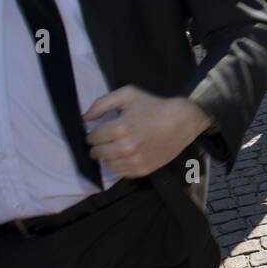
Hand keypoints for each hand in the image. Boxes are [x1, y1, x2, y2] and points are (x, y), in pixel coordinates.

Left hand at [84, 87, 213, 178]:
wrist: (181, 121)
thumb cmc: (154, 106)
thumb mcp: (128, 95)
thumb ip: (102, 104)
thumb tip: (84, 118)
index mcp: (121, 128)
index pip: (92, 137)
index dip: (92, 133)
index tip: (99, 131)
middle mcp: (126, 147)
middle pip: (97, 153)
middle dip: (97, 146)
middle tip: (104, 140)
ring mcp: (135, 160)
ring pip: (107, 164)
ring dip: (106, 156)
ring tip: (114, 147)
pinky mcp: (142, 170)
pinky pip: (120, 172)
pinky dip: (118, 165)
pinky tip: (124, 155)